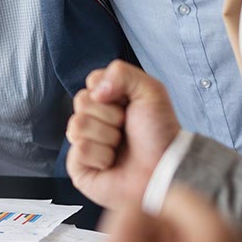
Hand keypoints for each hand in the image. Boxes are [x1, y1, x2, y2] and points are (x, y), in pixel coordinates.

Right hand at [65, 61, 179, 210]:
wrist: (164, 169)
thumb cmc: (160, 135)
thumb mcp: (150, 91)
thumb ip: (122, 72)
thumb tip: (96, 89)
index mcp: (109, 101)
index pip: (92, 81)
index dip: (110, 91)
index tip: (128, 105)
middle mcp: (94, 120)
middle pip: (81, 101)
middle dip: (109, 115)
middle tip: (126, 127)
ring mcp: (84, 142)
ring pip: (77, 125)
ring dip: (106, 137)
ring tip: (120, 147)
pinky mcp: (79, 166)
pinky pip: (79, 150)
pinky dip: (101, 157)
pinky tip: (111, 163)